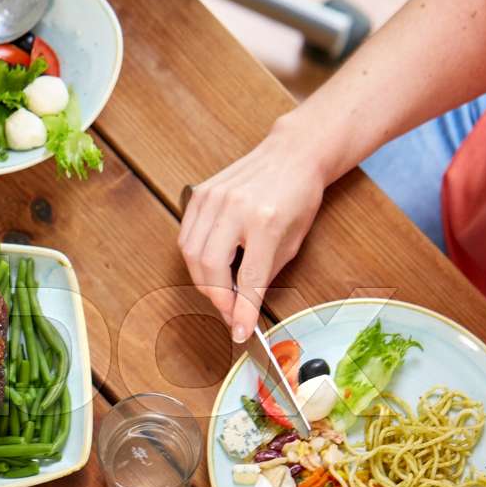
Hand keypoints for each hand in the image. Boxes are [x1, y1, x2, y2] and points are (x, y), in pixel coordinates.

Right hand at [178, 119, 328, 341]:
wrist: (292, 153)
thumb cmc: (299, 195)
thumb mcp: (292, 241)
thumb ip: (265, 274)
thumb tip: (244, 307)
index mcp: (266, 221)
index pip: (247, 278)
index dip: (242, 311)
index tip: (240, 332)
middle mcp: (235, 208)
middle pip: (210, 268)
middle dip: (217, 298)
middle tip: (231, 312)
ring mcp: (213, 198)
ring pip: (191, 254)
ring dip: (203, 280)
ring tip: (221, 290)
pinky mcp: (200, 193)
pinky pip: (186, 235)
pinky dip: (195, 257)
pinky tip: (210, 264)